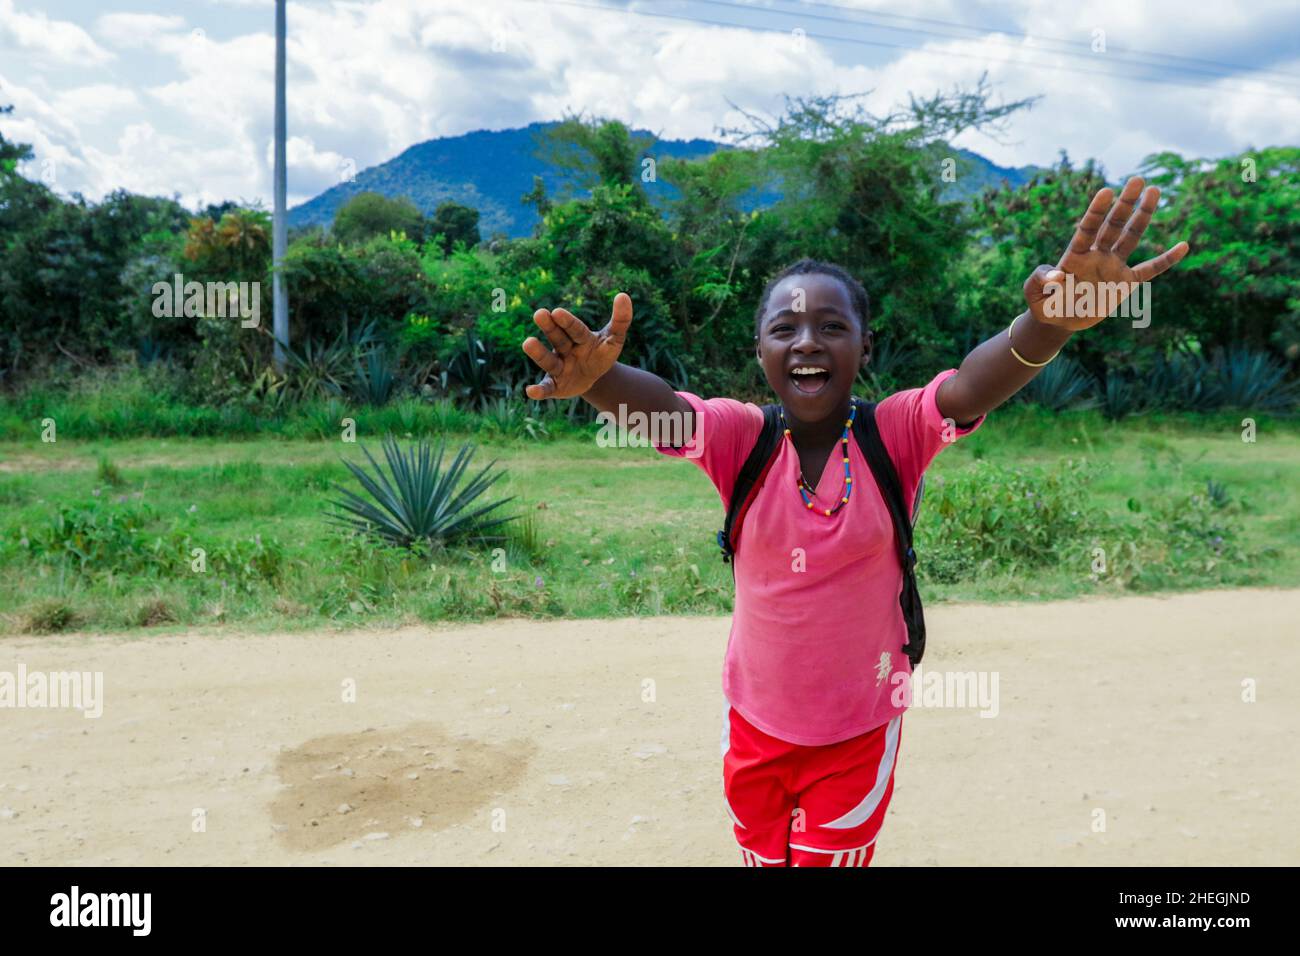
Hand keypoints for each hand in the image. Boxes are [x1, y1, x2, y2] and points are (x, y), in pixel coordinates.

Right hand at [522, 292, 632, 398]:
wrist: (592, 377)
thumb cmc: (600, 354)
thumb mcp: (614, 339)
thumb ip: (621, 320)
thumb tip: (623, 295)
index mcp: (580, 337)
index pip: (575, 328)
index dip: (567, 322)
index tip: (557, 311)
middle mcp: (564, 349)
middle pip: (557, 338)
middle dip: (549, 327)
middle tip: (539, 313)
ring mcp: (558, 367)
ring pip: (548, 361)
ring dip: (538, 353)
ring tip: (527, 342)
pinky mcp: (555, 386)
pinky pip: (547, 388)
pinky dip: (538, 390)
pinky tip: (530, 391)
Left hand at [1026, 176, 1189, 331]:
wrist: (1059, 321)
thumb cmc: (1044, 304)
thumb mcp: (1033, 294)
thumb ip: (1039, 281)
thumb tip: (1057, 275)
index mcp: (1074, 255)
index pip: (1087, 229)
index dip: (1096, 212)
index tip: (1106, 191)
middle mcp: (1096, 255)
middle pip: (1113, 225)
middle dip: (1124, 204)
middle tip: (1138, 180)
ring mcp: (1113, 267)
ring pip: (1131, 237)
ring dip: (1142, 216)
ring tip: (1154, 191)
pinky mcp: (1125, 284)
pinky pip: (1149, 270)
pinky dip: (1166, 260)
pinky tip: (1183, 246)